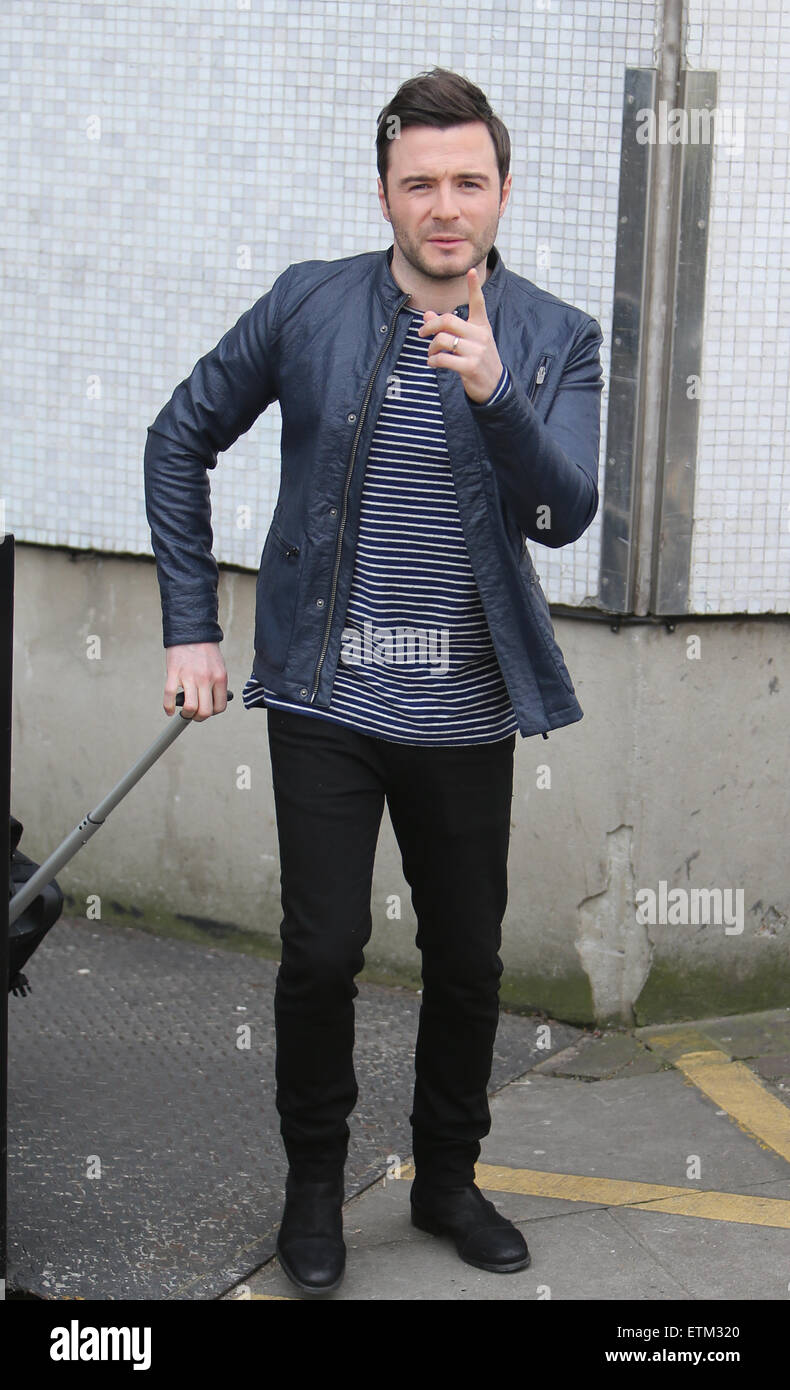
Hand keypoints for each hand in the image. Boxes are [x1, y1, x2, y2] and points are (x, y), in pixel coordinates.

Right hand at [164, 642, 227, 721]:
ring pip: (190, 707)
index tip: (206, 710)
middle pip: (205, 711)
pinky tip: (169, 710)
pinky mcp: (174, 673)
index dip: (212, 713)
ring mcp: (189, 677)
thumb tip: (213, 703)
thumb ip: (217, 684)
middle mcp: (206, 679)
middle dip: (198, 717)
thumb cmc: (205, 651)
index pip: (220, 707)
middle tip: (194, 714)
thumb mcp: (219, 666)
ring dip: (186, 714)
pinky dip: (168, 707)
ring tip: (184, 711)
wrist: (191, 631)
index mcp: (219, 678)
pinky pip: (170, 696)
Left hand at [417, 266, 503, 403]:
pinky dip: (433, 360)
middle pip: (448, 320)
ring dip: (431, 348)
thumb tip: (427, 315)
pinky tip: (433, 363)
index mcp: (481, 326)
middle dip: (430, 326)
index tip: (471, 270)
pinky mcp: (471, 367)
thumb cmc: (478, 360)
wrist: (495, 386)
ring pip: (442, 340)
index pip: (478, 303)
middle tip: (422, 333)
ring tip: (431, 354)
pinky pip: (444, 359)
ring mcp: (477, 351)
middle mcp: (480, 335)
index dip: (474, 286)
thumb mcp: (468, 342)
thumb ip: (448, 328)